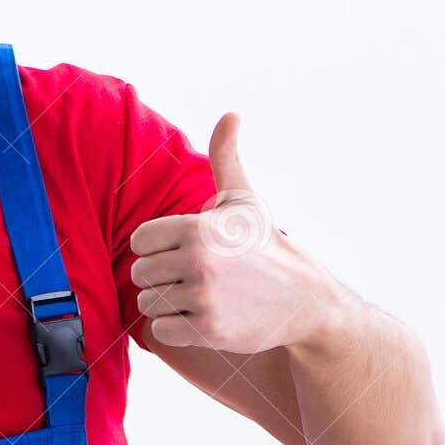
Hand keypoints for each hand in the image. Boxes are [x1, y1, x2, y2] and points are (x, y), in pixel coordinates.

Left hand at [128, 113, 338, 353]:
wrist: (303, 300)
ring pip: (149, 303)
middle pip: (141, 274)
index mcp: (197, 226)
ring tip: (201, 296)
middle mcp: (198, 260)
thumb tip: (231, 113)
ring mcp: (203, 297)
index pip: (141, 241)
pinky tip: (204, 317)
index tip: (184, 251)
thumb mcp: (245, 200)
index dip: (159, 248)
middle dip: (163, 277)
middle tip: (196, 277)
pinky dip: (178, 328)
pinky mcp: (208, 329)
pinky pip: (162, 331)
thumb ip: (225, 157)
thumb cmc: (264, 247)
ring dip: (169, 304)